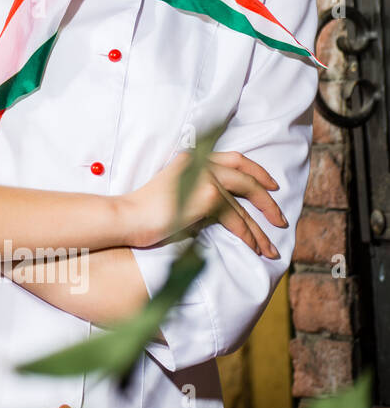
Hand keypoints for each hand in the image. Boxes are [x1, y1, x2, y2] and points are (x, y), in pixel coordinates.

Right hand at [121, 150, 286, 257]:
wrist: (127, 217)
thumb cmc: (144, 212)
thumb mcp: (174, 194)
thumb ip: (196, 191)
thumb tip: (225, 209)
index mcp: (191, 160)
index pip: (233, 158)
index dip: (257, 171)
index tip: (272, 186)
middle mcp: (200, 164)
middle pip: (246, 177)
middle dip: (267, 201)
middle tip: (280, 220)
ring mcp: (204, 178)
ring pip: (243, 203)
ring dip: (259, 229)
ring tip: (270, 249)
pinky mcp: (207, 196)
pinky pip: (235, 218)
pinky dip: (248, 235)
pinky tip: (254, 248)